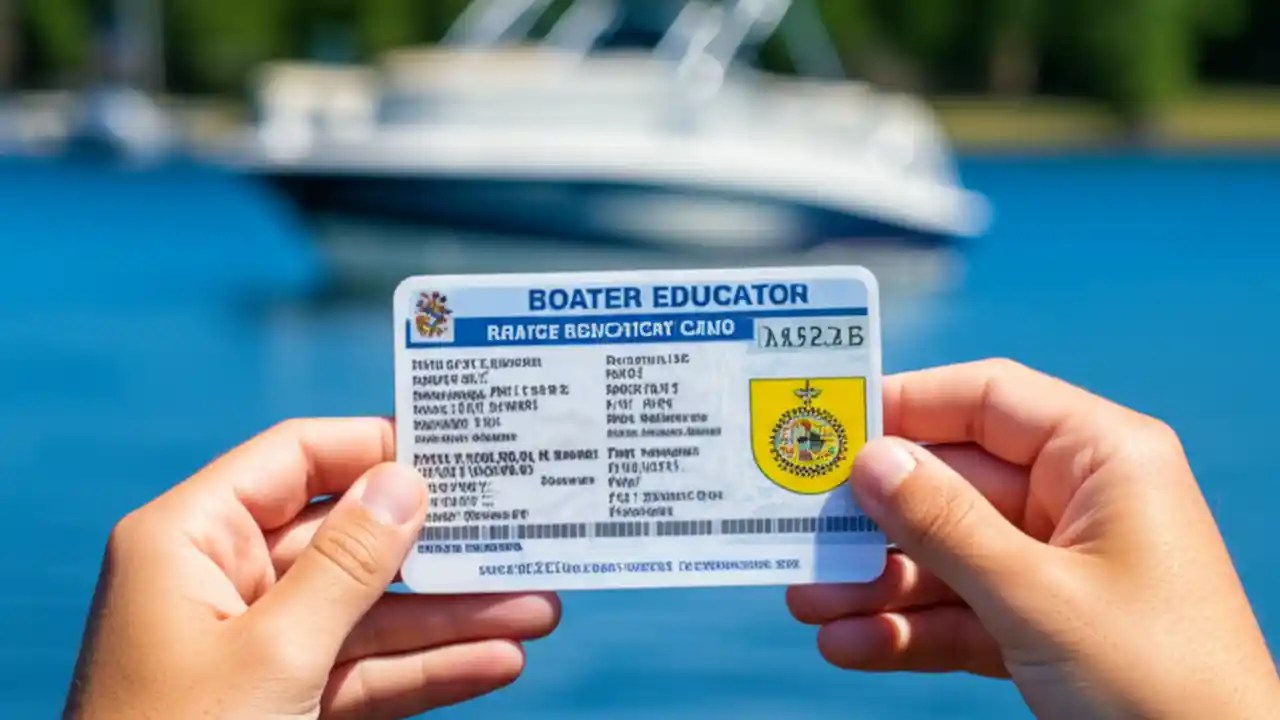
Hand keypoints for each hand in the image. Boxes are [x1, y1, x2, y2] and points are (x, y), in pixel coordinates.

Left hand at [64, 418, 559, 718]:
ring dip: (451, 618)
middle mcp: (220, 582)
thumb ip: (348, 565)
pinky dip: (424, 671)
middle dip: (440, 553)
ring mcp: (252, 647)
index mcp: (189, 540)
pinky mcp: (278, 703)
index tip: (460, 451)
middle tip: (520, 539)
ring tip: (536, 613)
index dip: (378, 449)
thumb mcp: (274, 652)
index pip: (296, 461)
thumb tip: (404, 482)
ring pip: (368, 614)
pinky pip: (362, 672)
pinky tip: (493, 664)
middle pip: (349, 542)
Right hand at [788, 360, 1277, 718]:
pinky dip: (908, 628)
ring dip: (877, 581)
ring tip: (807, 603)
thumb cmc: (1158, 683)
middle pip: (951, 483)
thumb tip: (870, 460)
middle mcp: (1077, 501)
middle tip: (799, 531)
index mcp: (1102, 460)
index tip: (829, 425)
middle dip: (874, 519)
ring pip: (947, 553)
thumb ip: (945, 524)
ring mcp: (1058, 566)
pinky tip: (850, 644)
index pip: (988, 400)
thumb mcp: (1037, 598)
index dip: (905, 405)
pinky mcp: (1043, 626)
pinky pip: (961, 611)